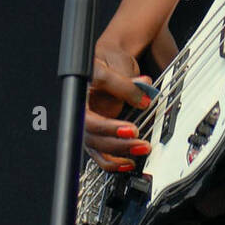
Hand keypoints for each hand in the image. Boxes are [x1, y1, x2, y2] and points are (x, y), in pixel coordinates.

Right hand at [84, 43, 153, 172]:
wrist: (103, 62)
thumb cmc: (106, 63)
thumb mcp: (116, 67)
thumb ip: (128, 83)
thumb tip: (143, 97)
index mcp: (80, 93)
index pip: (90, 117)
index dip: (109, 126)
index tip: (131, 130)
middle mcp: (80, 112)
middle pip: (93, 135)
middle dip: (117, 141)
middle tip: (138, 141)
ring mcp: (87, 125)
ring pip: (96, 146)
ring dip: (118, 153)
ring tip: (139, 150)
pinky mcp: (95, 135)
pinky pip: (100, 153)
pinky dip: (113, 161)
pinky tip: (128, 162)